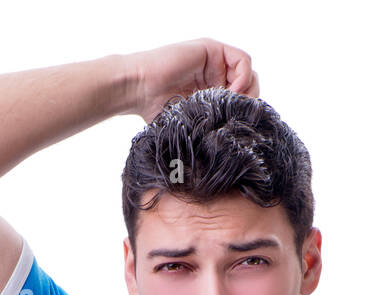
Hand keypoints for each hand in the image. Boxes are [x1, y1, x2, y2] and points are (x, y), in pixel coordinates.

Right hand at [125, 37, 259, 122]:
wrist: (138, 90)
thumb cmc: (153, 110)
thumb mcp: (189, 123)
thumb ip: (209, 127)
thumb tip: (231, 153)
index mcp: (210, 94)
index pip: (241, 101)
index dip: (243, 114)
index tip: (236, 127)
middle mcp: (214, 75)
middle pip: (249, 86)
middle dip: (248, 103)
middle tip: (238, 118)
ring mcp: (214, 62)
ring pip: (249, 73)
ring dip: (247, 91)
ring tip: (233, 106)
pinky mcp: (212, 50)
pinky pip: (242, 60)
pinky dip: (243, 77)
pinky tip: (231, 92)